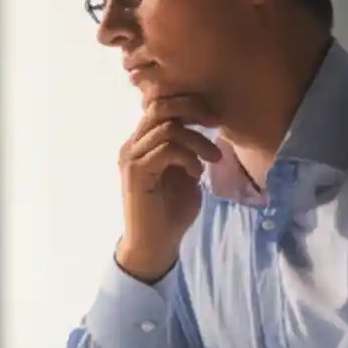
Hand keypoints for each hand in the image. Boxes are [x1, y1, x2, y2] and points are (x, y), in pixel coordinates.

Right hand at [116, 96, 220, 282]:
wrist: (156, 244)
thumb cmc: (172, 211)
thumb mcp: (186, 172)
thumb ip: (187, 148)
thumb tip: (205, 126)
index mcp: (142, 142)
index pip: (160, 105)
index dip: (189, 103)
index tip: (215, 117)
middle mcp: (132, 145)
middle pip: (160, 107)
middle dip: (193, 109)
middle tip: (216, 123)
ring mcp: (131, 158)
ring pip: (167, 128)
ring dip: (198, 140)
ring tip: (214, 158)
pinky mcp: (136, 173)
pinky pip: (166, 149)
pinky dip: (189, 157)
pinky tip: (197, 173)